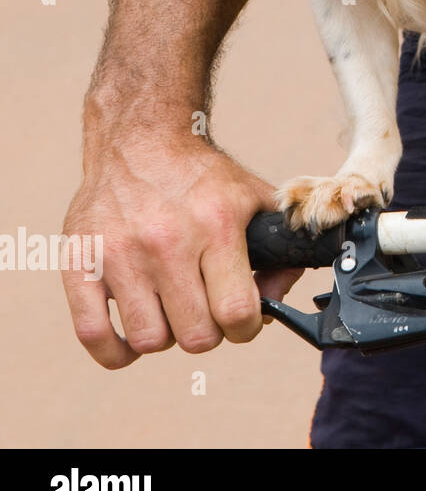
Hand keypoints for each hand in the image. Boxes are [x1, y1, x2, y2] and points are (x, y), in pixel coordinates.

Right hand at [62, 126, 301, 368]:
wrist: (140, 138)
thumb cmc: (201, 175)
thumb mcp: (254, 199)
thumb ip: (279, 249)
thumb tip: (278, 301)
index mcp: (216, 226)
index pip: (236, 311)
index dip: (246, 328)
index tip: (243, 320)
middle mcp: (167, 241)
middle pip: (195, 334)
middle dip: (209, 333)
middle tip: (206, 312)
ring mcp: (119, 254)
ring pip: (149, 340)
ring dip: (166, 336)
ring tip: (170, 311)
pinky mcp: (81, 261)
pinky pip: (93, 334)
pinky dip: (115, 351)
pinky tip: (131, 339)